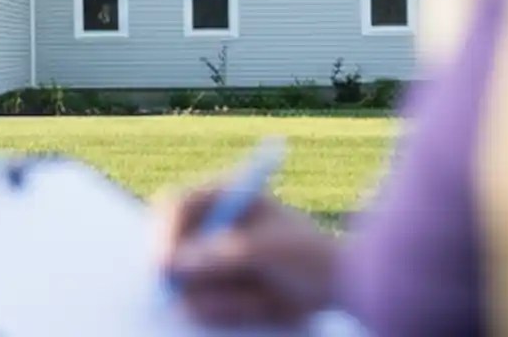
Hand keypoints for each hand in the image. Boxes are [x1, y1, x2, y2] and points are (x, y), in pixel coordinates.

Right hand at [155, 186, 338, 327]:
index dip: (164, 230)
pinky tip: (256, 306)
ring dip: (206, 295)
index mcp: (224, 196)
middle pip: (165, 240)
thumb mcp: (266, 251)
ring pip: (180, 280)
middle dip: (169, 268)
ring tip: (256, 299)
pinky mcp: (214, 288)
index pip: (176, 203)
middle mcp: (210, 223)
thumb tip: (174, 263)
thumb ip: (219, 255)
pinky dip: (217, 311)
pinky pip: (196, 305)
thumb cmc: (309, 255)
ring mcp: (209, 257)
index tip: (164, 261)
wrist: (343, 287)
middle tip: (168, 293)